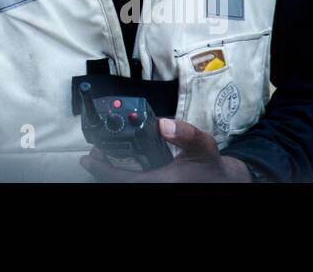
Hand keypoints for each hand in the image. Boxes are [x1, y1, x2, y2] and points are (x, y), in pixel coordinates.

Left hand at [79, 117, 253, 182]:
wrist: (223, 181)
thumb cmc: (210, 165)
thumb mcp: (202, 145)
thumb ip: (185, 133)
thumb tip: (163, 124)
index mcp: (162, 182)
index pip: (124, 180)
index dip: (104, 170)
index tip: (90, 158)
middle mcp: (157, 187)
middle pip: (119, 184)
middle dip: (102, 171)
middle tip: (92, 156)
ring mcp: (155, 187)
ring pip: (125, 186)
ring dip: (110, 174)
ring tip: (101, 159)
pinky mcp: (156, 186)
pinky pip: (133, 184)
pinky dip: (121, 176)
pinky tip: (118, 166)